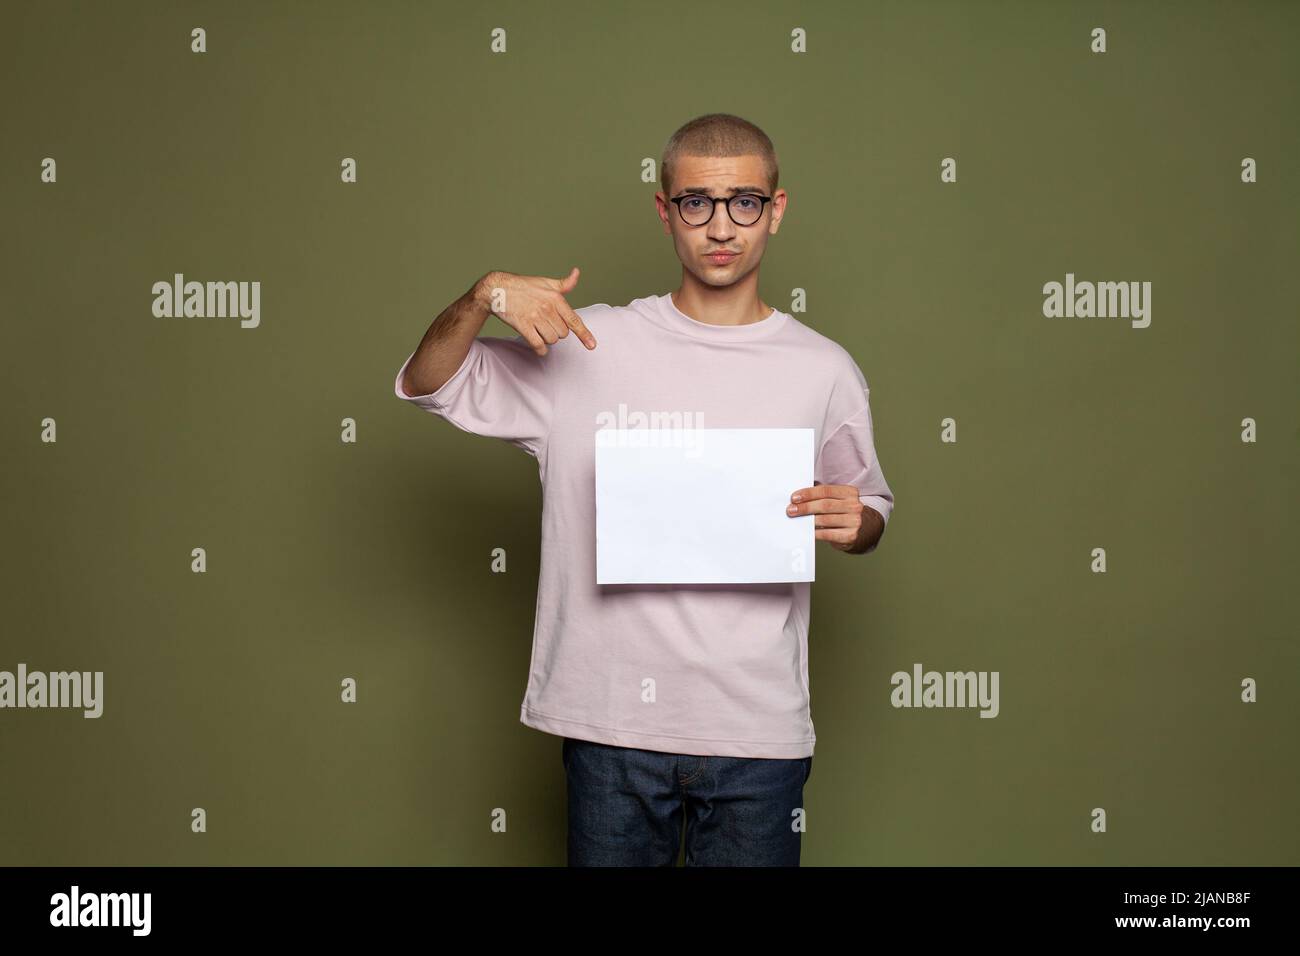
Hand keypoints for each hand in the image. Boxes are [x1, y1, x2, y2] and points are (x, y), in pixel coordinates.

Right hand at [476, 267, 596, 355]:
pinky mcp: (523, 326)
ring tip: (538, 328)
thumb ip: (564, 283)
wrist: (497, 288)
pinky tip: (538, 345)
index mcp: (556, 298)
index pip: (574, 320)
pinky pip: (538, 345)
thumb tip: (577, 273)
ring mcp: (535, 318)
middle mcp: (547, 308)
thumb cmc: (523, 286)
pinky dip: (540, 349)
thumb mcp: (546, 282)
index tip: (592, 346)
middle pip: (563, 333)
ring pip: (551, 340)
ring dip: (547, 338)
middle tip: (546, 323)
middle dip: (557, 331)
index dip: (584, 335)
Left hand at [786, 482, 872, 552]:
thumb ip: (823, 496)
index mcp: (850, 492)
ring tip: (797, 520)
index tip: (794, 498)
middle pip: (825, 505)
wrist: (864, 529)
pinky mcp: (851, 536)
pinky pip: (828, 534)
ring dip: (808, 520)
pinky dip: (816, 533)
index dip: (808, 494)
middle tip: (791, 510)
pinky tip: (808, 531)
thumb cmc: (844, 512)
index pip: (826, 490)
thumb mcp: (839, 500)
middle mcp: (855, 506)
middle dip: (805, 507)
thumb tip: (799, 497)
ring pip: (825, 520)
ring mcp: (854, 521)